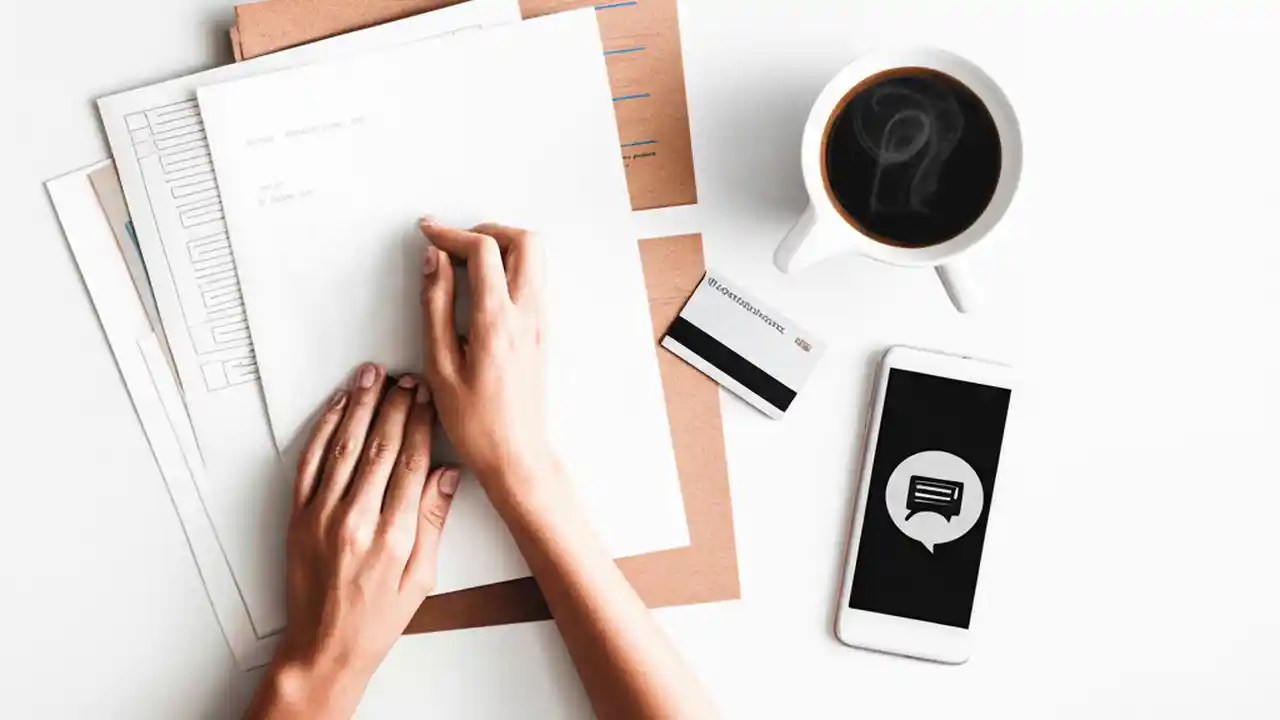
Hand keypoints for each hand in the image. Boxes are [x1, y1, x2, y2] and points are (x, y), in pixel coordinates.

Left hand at [248, 363, 459, 719]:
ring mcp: (321, 516)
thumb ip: (433, 523)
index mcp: (392, 536)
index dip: (420, 424)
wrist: (324, 645)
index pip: (410, 463)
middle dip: (396, 406)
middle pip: (380, 447)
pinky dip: (323, 430)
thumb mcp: (421, 577)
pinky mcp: (297, 517)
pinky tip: (337, 408)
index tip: (426, 399)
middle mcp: (355, 521)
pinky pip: (309, 463)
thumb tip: (445, 476)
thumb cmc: (374, 618)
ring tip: (373, 377)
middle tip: (407, 379)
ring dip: (361, 406)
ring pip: (344, 446)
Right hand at [418, 219, 566, 511]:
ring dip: (502, 246)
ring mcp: (541, 321)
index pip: (483, 249)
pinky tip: (482, 287)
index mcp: (498, 321)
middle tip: (454, 244)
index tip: (428, 232)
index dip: (451, 233)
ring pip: (535, 256)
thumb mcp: (440, 365)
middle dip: (486, 230)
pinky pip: (534, 279)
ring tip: (465, 263)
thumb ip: (436, 306)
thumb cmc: (477, 422)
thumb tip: (434, 261)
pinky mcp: (543, 330)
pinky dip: (510, 267)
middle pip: (524, 240)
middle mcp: (528, 314)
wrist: (517, 455)